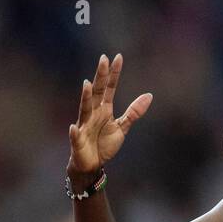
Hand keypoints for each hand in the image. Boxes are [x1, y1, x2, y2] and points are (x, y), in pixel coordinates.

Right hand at [67, 53, 151, 175]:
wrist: (93, 164)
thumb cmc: (104, 143)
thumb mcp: (122, 127)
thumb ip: (133, 112)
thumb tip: (149, 95)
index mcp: (104, 109)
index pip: (109, 88)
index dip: (114, 74)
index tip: (118, 57)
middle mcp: (93, 113)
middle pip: (97, 92)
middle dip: (100, 76)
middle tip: (103, 59)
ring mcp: (84, 126)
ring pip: (84, 109)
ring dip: (85, 97)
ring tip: (86, 84)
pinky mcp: (78, 141)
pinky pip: (75, 136)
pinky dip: (74, 132)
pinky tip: (73, 127)